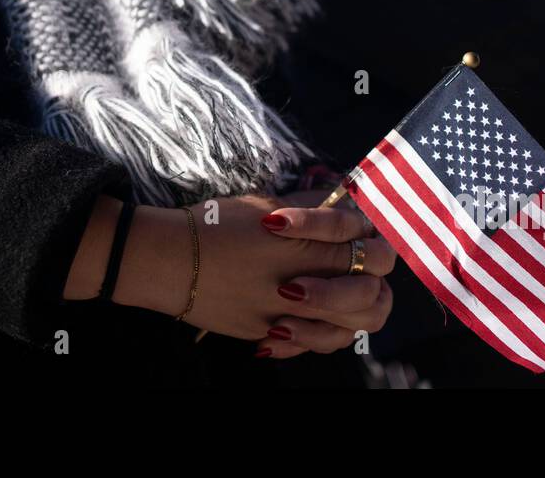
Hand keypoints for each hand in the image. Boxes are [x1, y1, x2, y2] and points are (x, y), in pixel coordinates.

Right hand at [113, 193, 394, 357]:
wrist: (170, 259)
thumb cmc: (215, 223)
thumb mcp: (267, 202)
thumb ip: (311, 207)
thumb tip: (338, 199)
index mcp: (313, 247)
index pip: (370, 249)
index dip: (367, 239)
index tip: (354, 231)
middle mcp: (309, 285)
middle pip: (374, 297)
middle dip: (371, 284)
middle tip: (354, 271)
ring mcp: (290, 316)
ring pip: (349, 330)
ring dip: (348, 315)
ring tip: (335, 300)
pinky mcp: (268, 334)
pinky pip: (308, 346)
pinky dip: (313, 336)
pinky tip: (301, 320)